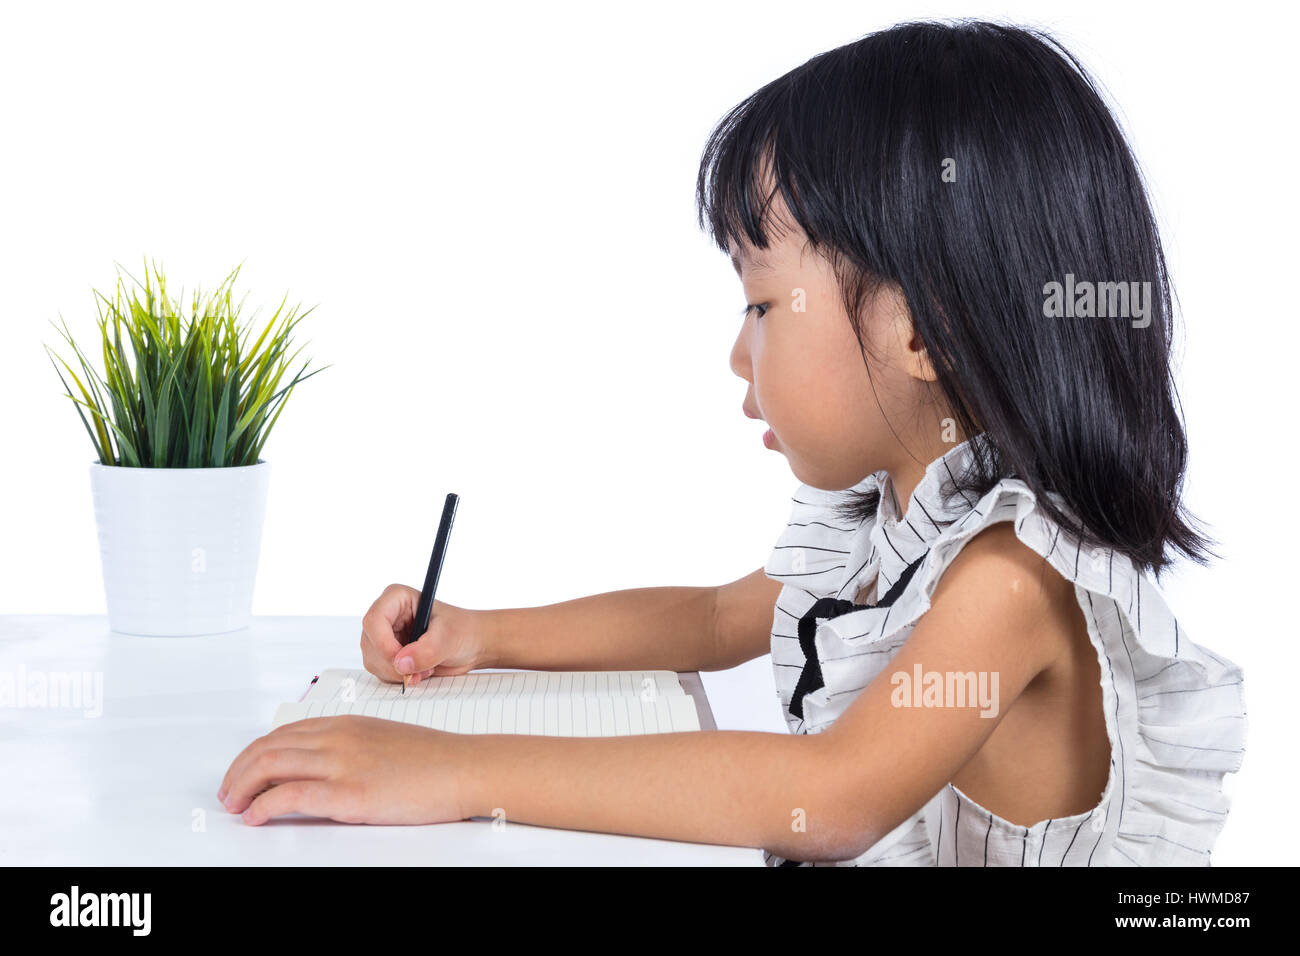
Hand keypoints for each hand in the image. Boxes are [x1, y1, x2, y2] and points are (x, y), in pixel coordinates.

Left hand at [217, 715, 472, 824]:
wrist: (464, 767)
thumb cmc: (434, 759)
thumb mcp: (384, 740)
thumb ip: (351, 746)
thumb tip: (324, 767)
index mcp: (346, 723)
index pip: (283, 733)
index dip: (254, 754)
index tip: (243, 773)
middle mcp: (338, 737)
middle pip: (267, 747)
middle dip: (238, 772)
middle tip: (229, 794)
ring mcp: (342, 763)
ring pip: (270, 766)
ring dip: (243, 788)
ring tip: (236, 807)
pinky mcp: (349, 793)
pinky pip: (290, 796)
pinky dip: (264, 807)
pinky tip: (256, 817)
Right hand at [360, 584, 489, 687]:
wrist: (471, 645)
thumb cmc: (463, 631)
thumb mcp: (449, 637)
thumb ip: (427, 650)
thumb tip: (401, 664)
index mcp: (397, 599)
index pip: (373, 620)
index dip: (382, 643)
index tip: (401, 661)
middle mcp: (386, 616)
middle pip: (370, 644)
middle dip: (393, 663)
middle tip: (421, 668)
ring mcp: (384, 636)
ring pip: (373, 661)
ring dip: (398, 672)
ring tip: (426, 666)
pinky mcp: (387, 655)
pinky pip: (381, 672)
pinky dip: (399, 678)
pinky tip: (419, 671)